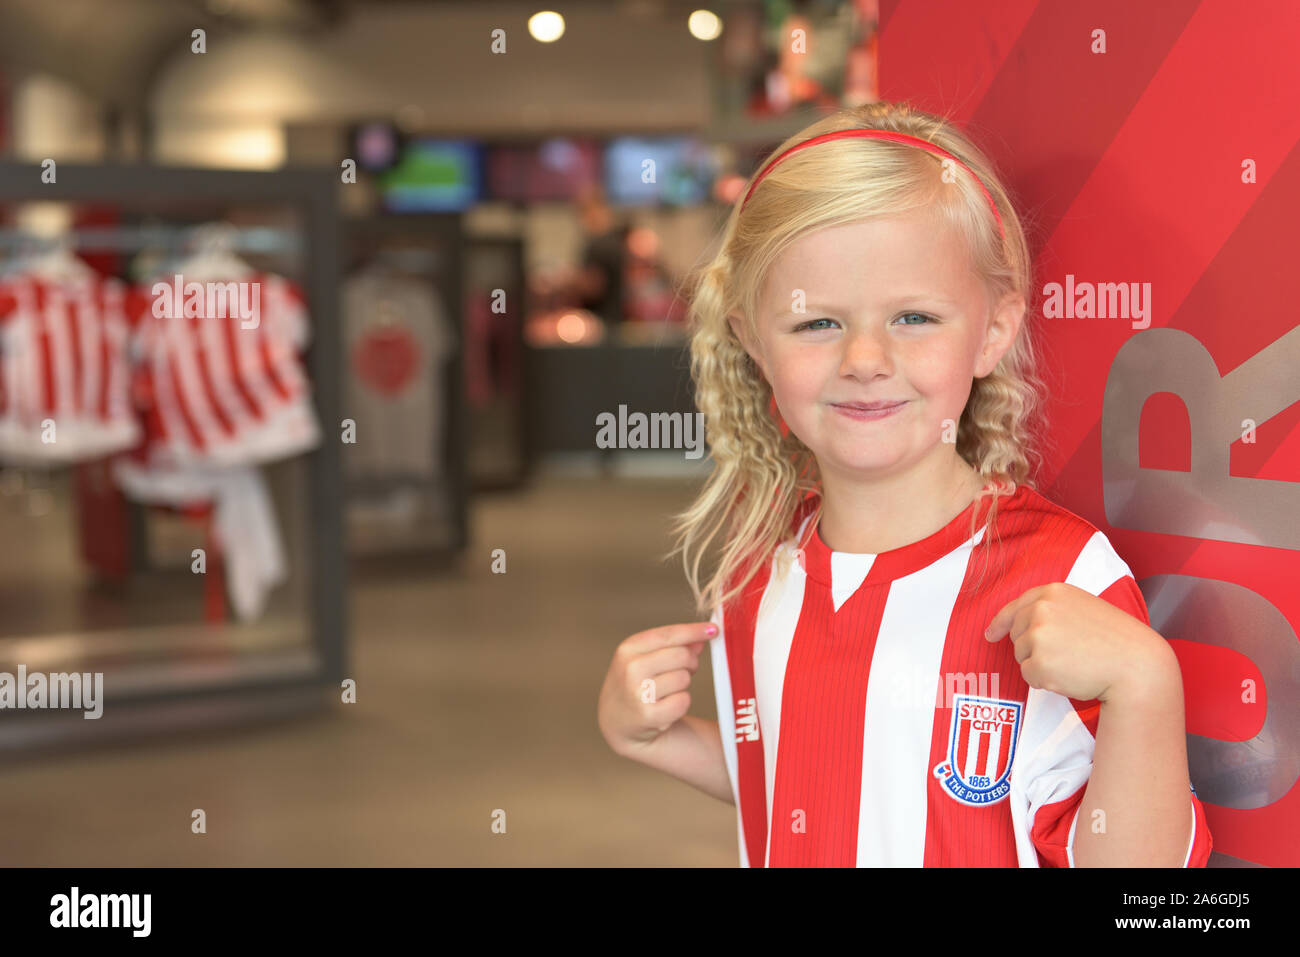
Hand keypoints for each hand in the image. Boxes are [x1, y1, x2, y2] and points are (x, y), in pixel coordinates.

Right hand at [597, 621, 714, 753]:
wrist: (616, 722)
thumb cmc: (636, 684)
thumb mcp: (645, 659)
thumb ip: (673, 646)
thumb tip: (702, 637)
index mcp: (628, 649)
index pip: (669, 634)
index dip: (694, 631)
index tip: (714, 629)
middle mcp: (630, 668)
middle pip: (682, 655)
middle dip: (690, 662)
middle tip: (685, 670)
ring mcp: (638, 692)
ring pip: (684, 678)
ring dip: (683, 686)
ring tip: (667, 691)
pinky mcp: (648, 715)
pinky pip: (683, 701)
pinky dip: (681, 703)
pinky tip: (666, 707)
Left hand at [983, 582, 1170, 702]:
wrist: (1136, 665)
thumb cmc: (1115, 640)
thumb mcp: (1083, 608)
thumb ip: (1053, 609)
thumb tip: (1023, 623)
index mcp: (1052, 592)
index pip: (1014, 607)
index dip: (1000, 623)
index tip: (990, 634)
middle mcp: (1040, 610)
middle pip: (1016, 635)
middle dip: (1033, 648)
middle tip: (1067, 654)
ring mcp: (1038, 636)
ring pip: (1022, 657)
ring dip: (1041, 664)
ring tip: (1074, 662)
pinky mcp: (1039, 663)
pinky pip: (1029, 676)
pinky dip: (1045, 681)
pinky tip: (1070, 675)